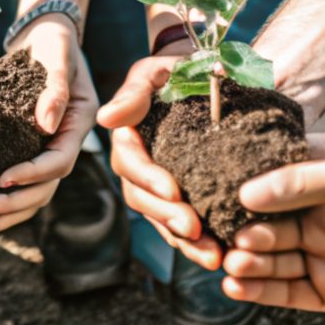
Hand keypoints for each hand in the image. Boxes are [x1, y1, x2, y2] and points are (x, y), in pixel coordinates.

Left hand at [0, 16, 97, 234]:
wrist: (45, 38)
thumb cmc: (53, 43)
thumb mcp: (58, 54)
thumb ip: (55, 86)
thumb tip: (44, 123)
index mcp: (75, 127)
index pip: (58, 163)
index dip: (32, 175)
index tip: (1, 180)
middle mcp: (61, 146)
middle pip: (42, 191)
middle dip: (8, 207)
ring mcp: (42, 153)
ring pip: (26, 197)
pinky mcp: (22, 153)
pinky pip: (9, 185)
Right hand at [97, 47, 223, 267]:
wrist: (201, 76)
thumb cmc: (177, 69)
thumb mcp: (155, 72)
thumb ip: (133, 93)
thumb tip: (106, 119)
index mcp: (128, 138)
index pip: (131, 162)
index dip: (149, 178)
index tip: (173, 190)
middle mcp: (137, 166)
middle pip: (142, 198)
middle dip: (166, 216)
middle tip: (194, 229)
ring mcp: (155, 186)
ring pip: (160, 219)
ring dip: (182, 240)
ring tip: (212, 255)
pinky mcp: (177, 199)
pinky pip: (179, 226)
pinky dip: (196, 243)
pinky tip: (218, 255)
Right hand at [219, 132, 324, 307]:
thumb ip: (306, 180)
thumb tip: (247, 193)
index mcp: (320, 171)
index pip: (267, 175)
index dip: (238, 184)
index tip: (215, 191)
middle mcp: (314, 210)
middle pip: (263, 221)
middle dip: (240, 229)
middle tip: (225, 236)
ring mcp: (322, 250)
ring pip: (270, 258)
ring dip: (246, 259)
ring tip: (232, 260)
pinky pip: (288, 292)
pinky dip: (260, 290)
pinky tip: (237, 284)